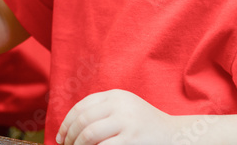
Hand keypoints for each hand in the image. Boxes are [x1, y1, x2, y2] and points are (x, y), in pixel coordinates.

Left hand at [57, 89, 178, 144]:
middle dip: (70, 136)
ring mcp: (126, 122)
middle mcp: (120, 105)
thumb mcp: (125, 109)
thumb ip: (102, 111)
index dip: (67, 123)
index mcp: (115, 95)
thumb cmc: (145, 126)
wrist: (176, 135)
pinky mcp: (131, 140)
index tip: (61, 137)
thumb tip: (70, 127)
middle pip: (83, 120)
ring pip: (89, 134)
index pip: (82, 106)